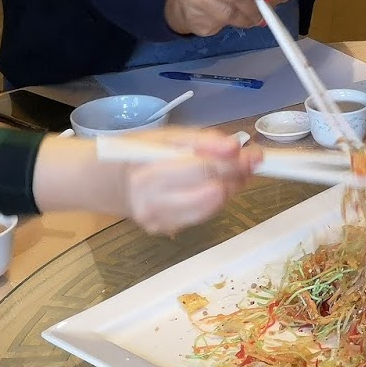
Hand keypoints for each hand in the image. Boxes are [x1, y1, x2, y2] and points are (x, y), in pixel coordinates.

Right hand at [116, 129, 261, 234]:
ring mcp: (159, 220)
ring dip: (230, 189)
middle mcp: (151, 201)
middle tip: (250, 162)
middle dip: (237, 176)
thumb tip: (236, 147)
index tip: (255, 154)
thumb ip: (204, 140)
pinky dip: (216, 199)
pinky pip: (203, 215)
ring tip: (235, 172)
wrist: (110, 181)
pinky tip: (216, 185)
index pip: (203, 170)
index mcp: (148, 171)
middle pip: (212, 192)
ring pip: (212, 207)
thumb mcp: (168, 136)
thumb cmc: (141, 151)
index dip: (234, 163)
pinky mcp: (167, 230)